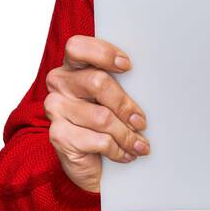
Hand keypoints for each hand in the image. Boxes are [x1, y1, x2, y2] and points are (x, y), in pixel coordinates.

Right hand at [45, 35, 150, 193]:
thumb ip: (123, 83)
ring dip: (126, 134)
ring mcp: (56, 108)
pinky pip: (97, 140)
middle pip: (97, 82)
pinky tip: (125, 154)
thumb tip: (154, 81)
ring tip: (139, 144)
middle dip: (125, 104)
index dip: (103, 54)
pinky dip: (117, 149)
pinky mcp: (58, 135)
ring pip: (101, 117)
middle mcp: (60, 83)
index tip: (127, 66)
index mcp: (74, 66)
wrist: (92, 162)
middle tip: (141, 121)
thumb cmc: (107, 122)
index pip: (77, 47)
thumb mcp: (115, 98)